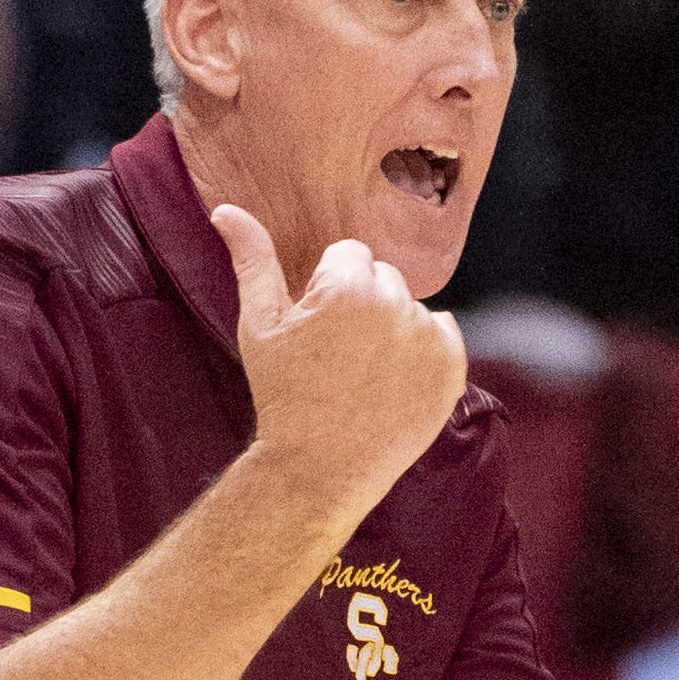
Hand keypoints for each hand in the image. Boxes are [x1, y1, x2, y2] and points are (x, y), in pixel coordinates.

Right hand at [212, 207, 468, 531]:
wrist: (318, 471)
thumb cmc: (282, 397)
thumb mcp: (259, 327)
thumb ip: (253, 261)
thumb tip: (226, 208)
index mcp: (349, 285)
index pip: (349, 256)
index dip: (329, 294)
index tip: (319, 334)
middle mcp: (395, 304)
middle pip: (384, 277)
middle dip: (364, 306)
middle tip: (339, 358)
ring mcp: (428, 338)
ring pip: (411, 307)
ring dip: (394, 328)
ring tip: (365, 374)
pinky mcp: (452, 367)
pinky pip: (443, 333)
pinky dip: (425, 352)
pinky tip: (394, 382)